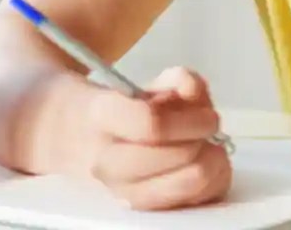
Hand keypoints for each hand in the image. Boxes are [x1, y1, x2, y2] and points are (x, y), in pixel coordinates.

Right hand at [79, 66, 230, 209]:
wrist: (78, 141)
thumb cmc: (118, 111)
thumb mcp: (142, 83)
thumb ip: (175, 79)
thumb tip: (192, 91)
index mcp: (102, 118)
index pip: (152, 125)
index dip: (191, 119)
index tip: (207, 114)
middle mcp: (108, 163)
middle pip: (180, 157)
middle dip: (202, 137)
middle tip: (205, 126)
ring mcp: (124, 193)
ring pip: (193, 183)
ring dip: (211, 158)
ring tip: (203, 144)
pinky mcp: (145, 210)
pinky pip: (200, 200)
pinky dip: (213, 178)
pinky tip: (201, 162)